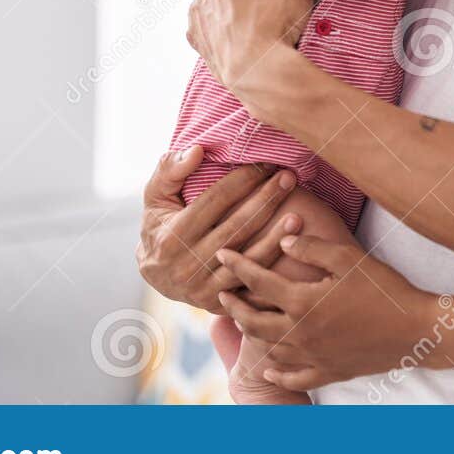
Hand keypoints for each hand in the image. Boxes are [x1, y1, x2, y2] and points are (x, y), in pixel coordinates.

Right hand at [135, 147, 302, 313]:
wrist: (155, 274)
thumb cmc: (159, 225)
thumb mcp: (155, 196)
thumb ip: (171, 170)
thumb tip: (198, 150)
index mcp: (172, 236)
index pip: (215, 202)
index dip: (243, 180)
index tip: (266, 163)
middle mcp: (187, 265)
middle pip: (236, 228)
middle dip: (266, 201)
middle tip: (289, 178)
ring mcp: (203, 288)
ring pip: (248, 261)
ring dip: (276, 237)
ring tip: (298, 215)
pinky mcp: (218, 303)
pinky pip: (251, 288)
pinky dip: (273, 272)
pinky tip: (292, 253)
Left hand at [215, 238, 437, 387]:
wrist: (414, 330)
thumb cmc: (383, 289)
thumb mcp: (349, 258)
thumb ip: (314, 247)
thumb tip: (285, 239)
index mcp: (303, 302)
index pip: (258, 281)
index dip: (237, 265)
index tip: (221, 255)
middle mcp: (300, 333)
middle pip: (253, 320)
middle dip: (233, 305)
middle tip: (221, 293)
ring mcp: (312, 356)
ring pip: (268, 348)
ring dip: (251, 334)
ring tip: (244, 320)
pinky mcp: (328, 371)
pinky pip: (293, 376)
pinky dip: (277, 371)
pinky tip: (269, 365)